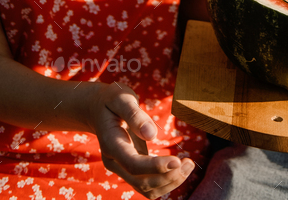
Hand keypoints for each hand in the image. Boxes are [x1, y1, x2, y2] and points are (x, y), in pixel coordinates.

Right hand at [88, 82, 194, 197]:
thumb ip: (135, 115)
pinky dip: (165, 182)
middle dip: (167, 177)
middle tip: (189, 162)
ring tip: (189, 165)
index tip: (177, 161)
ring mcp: (121, 167)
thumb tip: (152, 134)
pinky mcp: (131, 168)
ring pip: (146, 188)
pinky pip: (148, 184)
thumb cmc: (112, 99)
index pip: (133, 164)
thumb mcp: (121, 98)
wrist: (98, 107)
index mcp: (111, 144)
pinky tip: (179, 168)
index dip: (155, 167)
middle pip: (141, 182)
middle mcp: (114, 161)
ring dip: (169, 183)